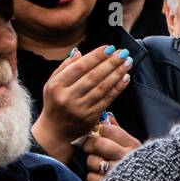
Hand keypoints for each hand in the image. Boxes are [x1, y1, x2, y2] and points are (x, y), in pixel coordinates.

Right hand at [31, 46, 132, 161]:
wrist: (55, 132)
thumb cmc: (55, 103)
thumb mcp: (52, 83)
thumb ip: (65, 67)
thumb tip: (79, 52)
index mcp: (56, 86)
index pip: (79, 67)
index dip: (96, 56)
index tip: (109, 48)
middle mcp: (68, 97)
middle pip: (93, 76)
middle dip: (111, 63)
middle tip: (123, 53)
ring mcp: (80, 109)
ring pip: (102, 88)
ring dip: (117, 73)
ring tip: (127, 62)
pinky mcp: (91, 118)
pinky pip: (107, 100)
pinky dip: (117, 88)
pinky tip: (125, 78)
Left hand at [83, 116, 141, 180]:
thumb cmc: (141, 167)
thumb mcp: (136, 148)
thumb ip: (120, 133)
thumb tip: (107, 118)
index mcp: (133, 146)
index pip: (109, 130)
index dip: (99, 130)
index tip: (97, 134)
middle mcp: (126, 158)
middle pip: (98, 143)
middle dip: (89, 144)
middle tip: (89, 147)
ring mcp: (117, 173)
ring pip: (92, 161)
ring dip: (91, 162)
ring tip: (98, 164)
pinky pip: (90, 177)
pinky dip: (92, 177)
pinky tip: (100, 177)